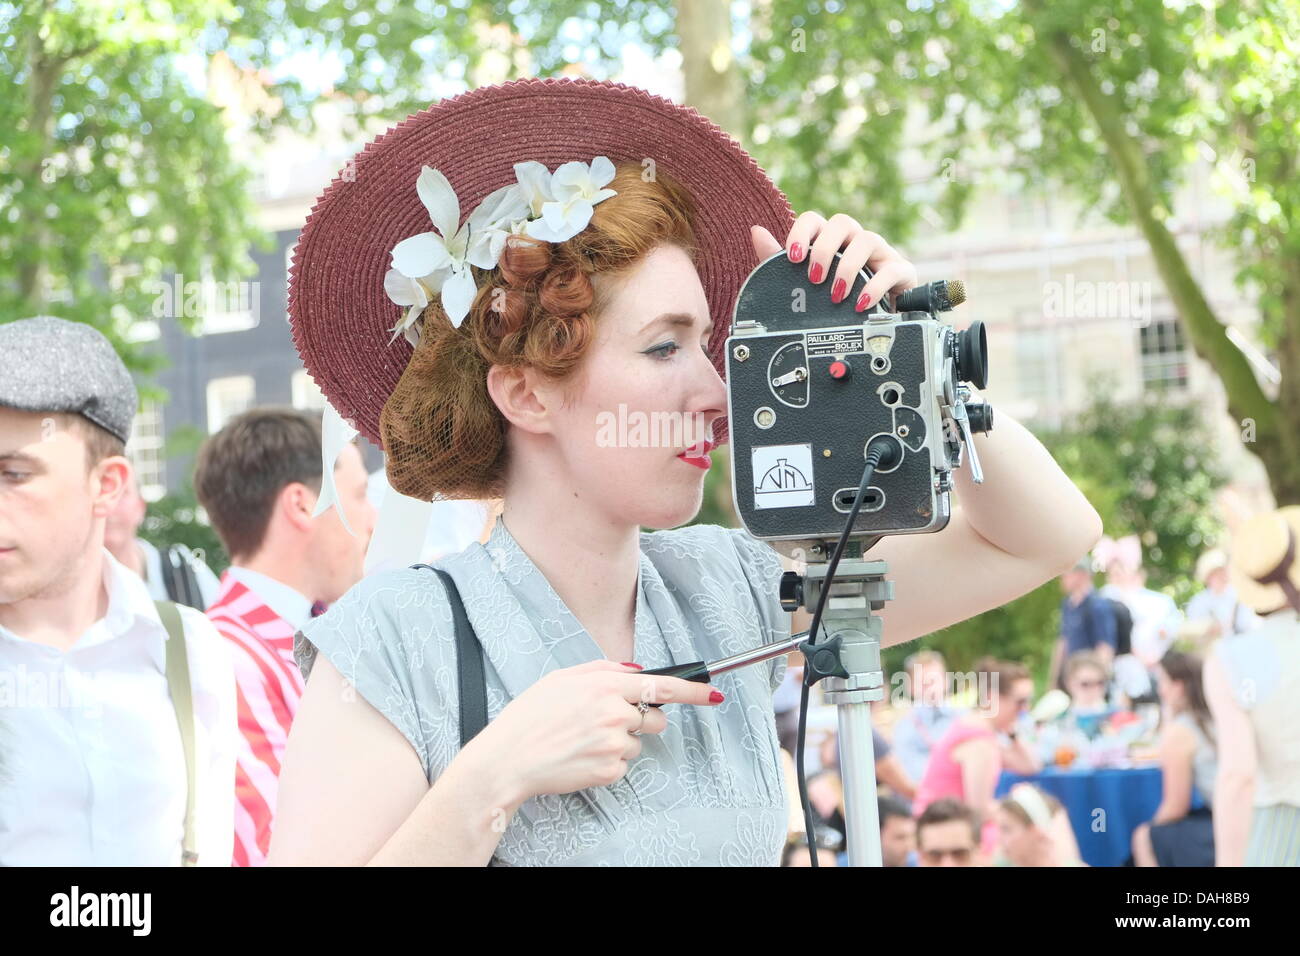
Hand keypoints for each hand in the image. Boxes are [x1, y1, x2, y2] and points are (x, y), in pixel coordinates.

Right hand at [476, 660, 723, 800]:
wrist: (508, 759)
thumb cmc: (530, 717)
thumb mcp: (562, 679)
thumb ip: (603, 670)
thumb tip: (636, 670)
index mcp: (604, 686)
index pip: (661, 686)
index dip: (692, 690)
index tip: (712, 693)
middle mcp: (614, 713)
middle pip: (656, 719)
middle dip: (643, 720)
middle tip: (609, 722)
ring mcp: (613, 744)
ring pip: (638, 743)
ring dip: (621, 742)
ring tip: (584, 740)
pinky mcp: (609, 770)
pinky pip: (623, 765)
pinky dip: (607, 762)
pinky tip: (581, 757)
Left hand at [751, 212, 918, 312]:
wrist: (874, 322)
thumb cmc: (836, 297)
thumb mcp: (801, 282)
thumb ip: (776, 260)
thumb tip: (755, 231)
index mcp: (830, 241)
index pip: (814, 220)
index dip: (802, 233)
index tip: (793, 257)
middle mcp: (855, 241)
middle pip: (842, 222)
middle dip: (825, 249)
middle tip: (814, 278)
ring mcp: (880, 253)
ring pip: (868, 239)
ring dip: (848, 266)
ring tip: (836, 293)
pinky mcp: (901, 271)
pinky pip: (892, 269)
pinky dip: (876, 286)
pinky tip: (861, 303)